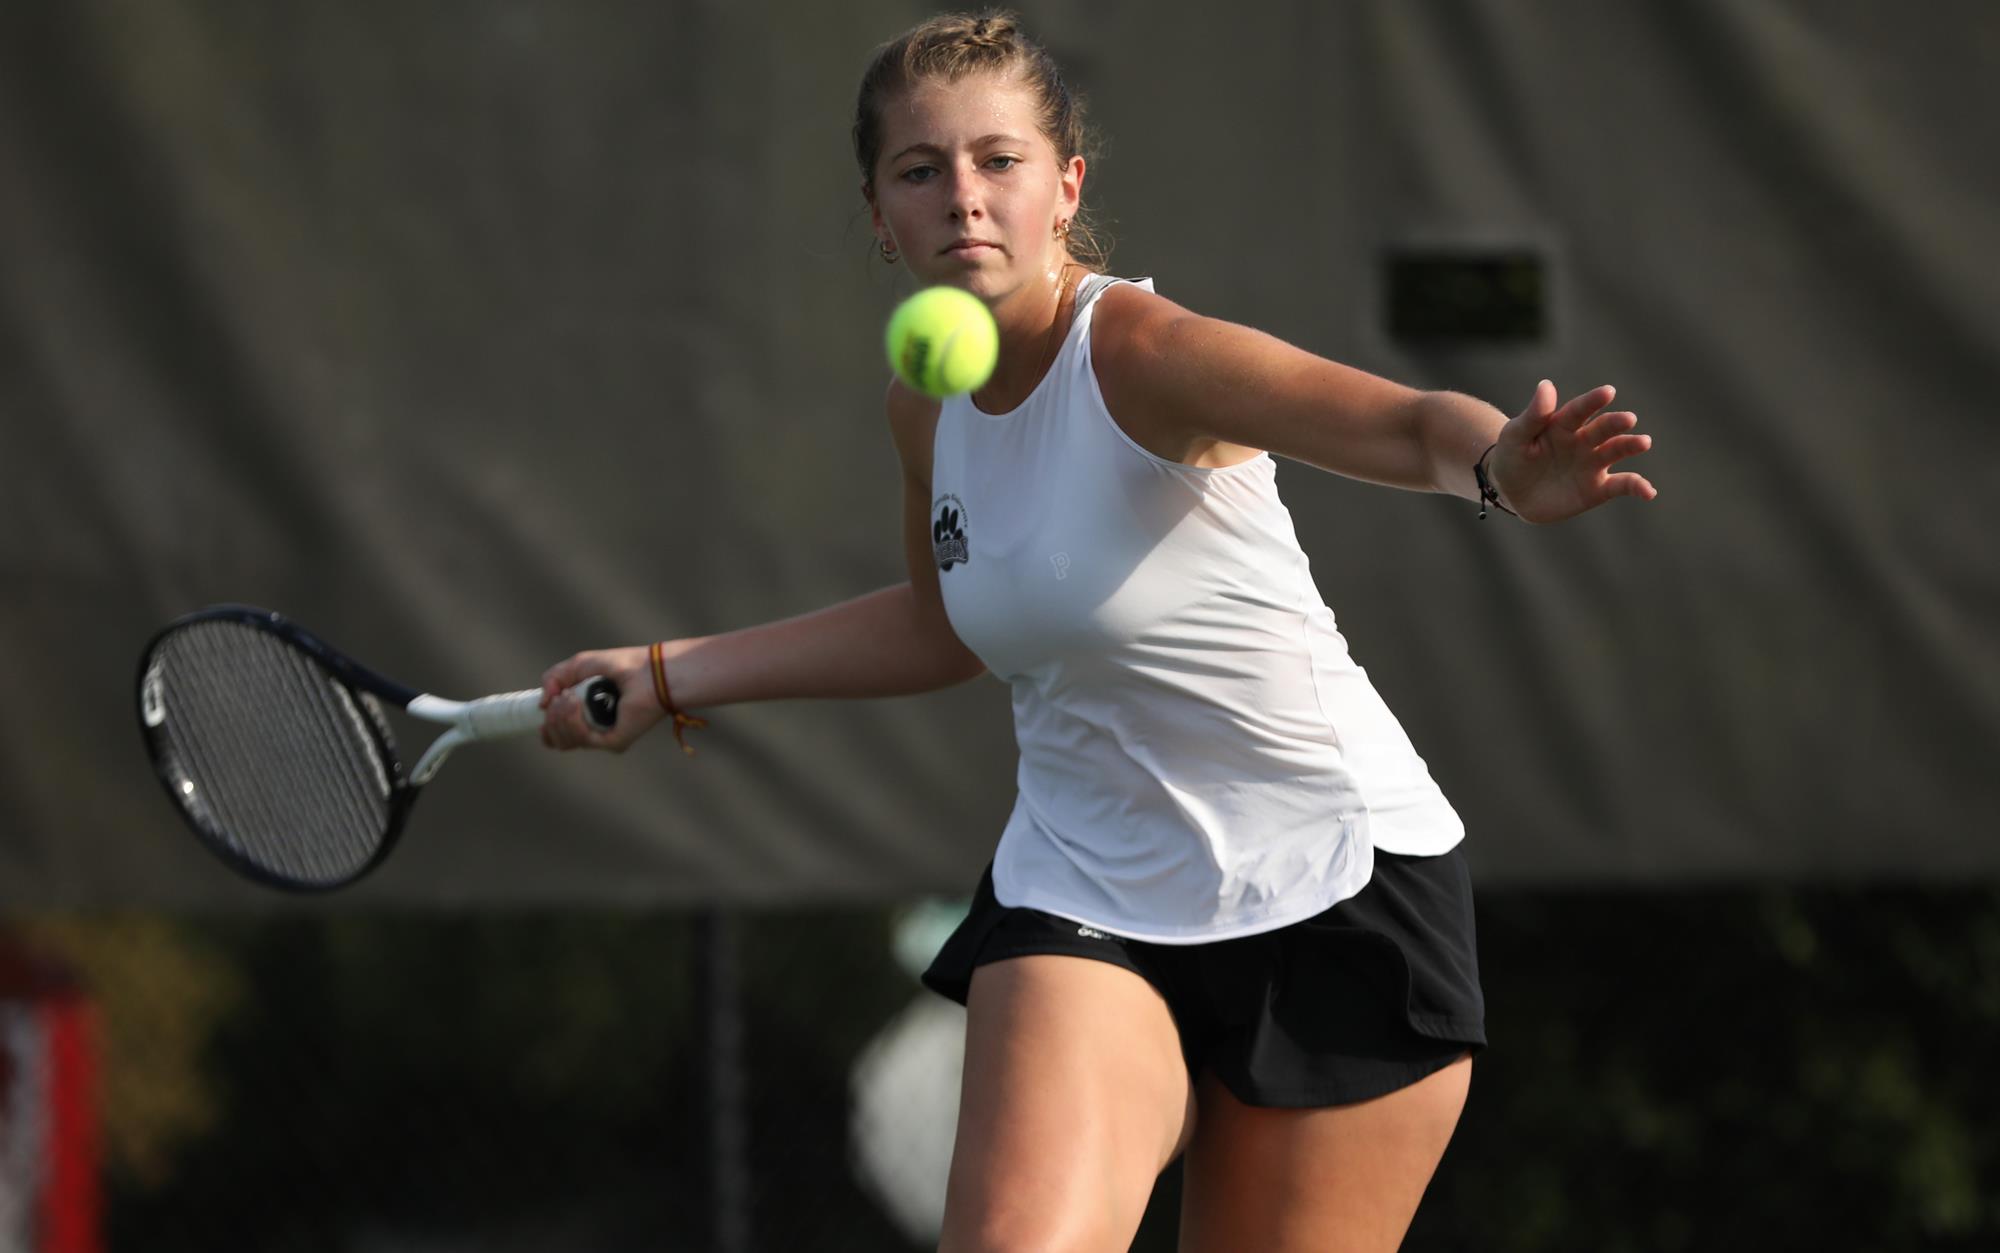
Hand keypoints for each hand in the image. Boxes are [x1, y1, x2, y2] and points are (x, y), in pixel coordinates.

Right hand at [538, 646, 664, 751]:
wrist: (648, 671)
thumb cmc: (620, 665)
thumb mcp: (577, 666)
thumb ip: (553, 679)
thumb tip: (542, 705)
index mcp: (587, 716)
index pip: (559, 735)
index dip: (546, 727)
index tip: (543, 712)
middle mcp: (594, 730)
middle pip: (557, 740)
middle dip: (551, 718)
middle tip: (563, 697)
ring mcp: (603, 737)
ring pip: (565, 741)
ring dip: (559, 717)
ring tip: (571, 696)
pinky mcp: (613, 742)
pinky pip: (582, 740)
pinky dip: (572, 720)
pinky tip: (576, 701)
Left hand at [1489, 381, 1656, 523]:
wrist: (1512, 492)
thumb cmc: (1513, 456)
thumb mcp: (1515, 436)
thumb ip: (1533, 415)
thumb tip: (1546, 384)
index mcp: (1563, 424)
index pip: (1579, 410)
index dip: (1593, 401)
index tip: (1608, 392)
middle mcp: (1583, 440)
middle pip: (1603, 429)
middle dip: (1615, 423)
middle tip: (1628, 419)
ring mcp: (1593, 463)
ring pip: (1617, 451)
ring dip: (1631, 446)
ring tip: (1644, 442)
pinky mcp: (1598, 488)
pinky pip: (1621, 485)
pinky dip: (1638, 487)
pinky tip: (1649, 492)